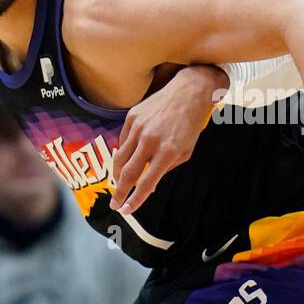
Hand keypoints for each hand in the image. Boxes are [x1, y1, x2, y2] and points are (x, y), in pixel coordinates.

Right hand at [110, 65, 225, 213]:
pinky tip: (126, 160)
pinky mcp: (132, 117)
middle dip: (119, 192)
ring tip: (118, 185)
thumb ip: (165, 170)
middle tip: (114, 204)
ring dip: (117, 175)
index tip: (126, 211)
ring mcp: (138, 127)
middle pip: (127, 173)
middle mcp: (150, 140)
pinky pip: (122, 141)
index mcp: (167, 152)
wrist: (188, 92)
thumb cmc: (189, 126)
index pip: (146, 182)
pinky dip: (123, 153)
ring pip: (120, 157)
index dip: (135, 200)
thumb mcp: (185, 152)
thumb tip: (149, 187)